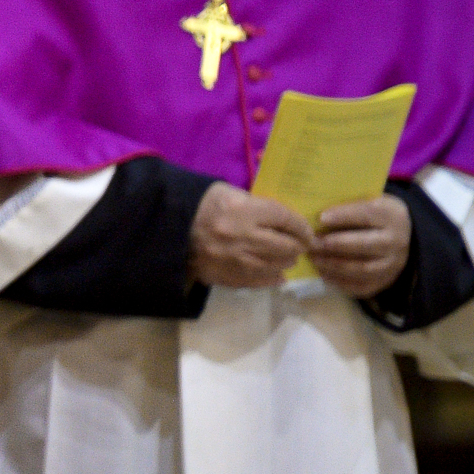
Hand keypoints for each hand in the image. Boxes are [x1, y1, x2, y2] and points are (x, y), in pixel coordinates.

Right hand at [187, 181, 315, 288]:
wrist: (167, 226)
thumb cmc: (201, 204)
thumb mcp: (230, 193)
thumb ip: (258, 205)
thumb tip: (284, 221)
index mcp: (243, 210)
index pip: (286, 219)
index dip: (301, 227)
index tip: (306, 232)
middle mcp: (242, 236)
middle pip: (285, 246)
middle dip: (298, 246)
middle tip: (300, 246)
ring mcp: (233, 260)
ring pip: (275, 266)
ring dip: (286, 262)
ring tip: (287, 259)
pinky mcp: (225, 275)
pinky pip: (257, 281)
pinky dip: (271, 278)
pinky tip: (277, 275)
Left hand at [309, 195, 410, 299]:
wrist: (401, 235)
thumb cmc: (373, 215)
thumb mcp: (368, 201)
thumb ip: (347, 205)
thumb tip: (315, 212)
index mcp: (391, 215)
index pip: (369, 214)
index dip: (344, 216)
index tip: (321, 218)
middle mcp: (396, 241)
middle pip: (366, 244)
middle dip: (337, 244)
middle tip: (313, 243)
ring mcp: (393, 264)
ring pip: (363, 268)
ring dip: (335, 264)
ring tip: (314, 258)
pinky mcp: (386, 281)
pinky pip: (362, 286)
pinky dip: (341, 282)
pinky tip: (323, 274)